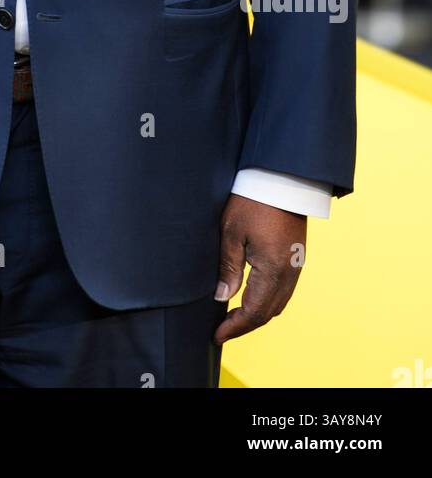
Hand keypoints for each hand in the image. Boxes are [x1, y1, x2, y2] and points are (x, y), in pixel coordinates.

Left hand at [213, 193, 306, 344]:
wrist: (282, 178)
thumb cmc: (253, 200)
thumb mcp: (232, 232)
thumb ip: (228, 267)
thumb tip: (221, 297)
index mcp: (273, 270)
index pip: (254, 312)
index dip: (234, 327)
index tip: (217, 334)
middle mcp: (289, 273)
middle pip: (268, 313)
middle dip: (245, 325)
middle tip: (222, 329)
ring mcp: (296, 266)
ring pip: (278, 303)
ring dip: (257, 314)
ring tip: (233, 317)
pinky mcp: (297, 258)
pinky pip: (284, 291)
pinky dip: (267, 301)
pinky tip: (251, 297)